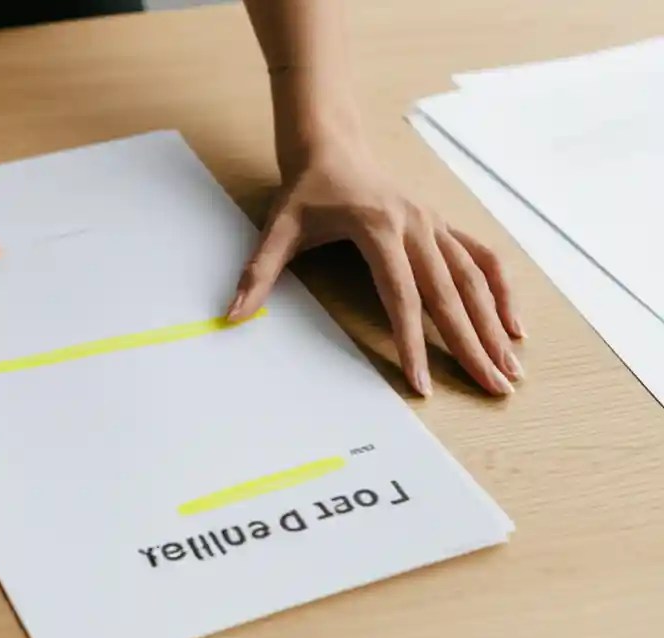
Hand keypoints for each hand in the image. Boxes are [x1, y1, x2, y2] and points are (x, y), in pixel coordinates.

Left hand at [226, 145, 524, 396]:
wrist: (330, 141)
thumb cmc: (305, 187)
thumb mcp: (278, 227)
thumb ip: (257, 273)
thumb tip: (232, 315)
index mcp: (378, 228)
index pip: (401, 297)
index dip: (412, 343)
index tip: (421, 384)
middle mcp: (415, 226)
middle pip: (450, 295)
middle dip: (472, 345)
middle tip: (494, 387)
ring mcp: (434, 224)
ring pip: (474, 280)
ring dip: (495, 325)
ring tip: (511, 368)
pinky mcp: (441, 224)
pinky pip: (481, 258)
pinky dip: (501, 291)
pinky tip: (514, 325)